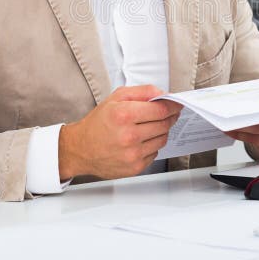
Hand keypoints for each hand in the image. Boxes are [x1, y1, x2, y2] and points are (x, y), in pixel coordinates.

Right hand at [58, 85, 181, 179]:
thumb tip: (163, 94)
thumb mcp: (117, 97)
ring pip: (162, 139)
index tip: (177, 104)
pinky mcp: (135, 167)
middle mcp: (128, 136)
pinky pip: (155, 153)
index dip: (173, 106)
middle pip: (164, 125)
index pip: (161, 110)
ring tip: (149, 127)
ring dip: (161, 132)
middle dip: (169, 117)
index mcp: (124, 115)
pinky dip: (152, 146)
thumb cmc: (98, 122)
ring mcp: (132, 154)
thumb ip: (143, 92)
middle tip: (167, 114)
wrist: (81, 149)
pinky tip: (140, 141)